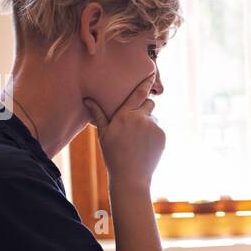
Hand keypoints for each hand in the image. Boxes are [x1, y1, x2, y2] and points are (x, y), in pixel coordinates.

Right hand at [86, 72, 163, 187]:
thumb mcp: (103, 134)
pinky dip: (153, 136)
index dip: (147, 82)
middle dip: (145, 108)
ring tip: (137, 141)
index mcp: (125, 115)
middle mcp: (142, 118)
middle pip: (150, 103)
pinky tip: (144, 148)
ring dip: (148, 125)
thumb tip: (87, 99)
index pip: (139, 93)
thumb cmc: (114, 155)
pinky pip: (159, 131)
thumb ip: (98, 114)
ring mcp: (154, 128)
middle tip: (135, 122)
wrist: (131, 177)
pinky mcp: (163, 137)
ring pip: (154, 119)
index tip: (153, 72)